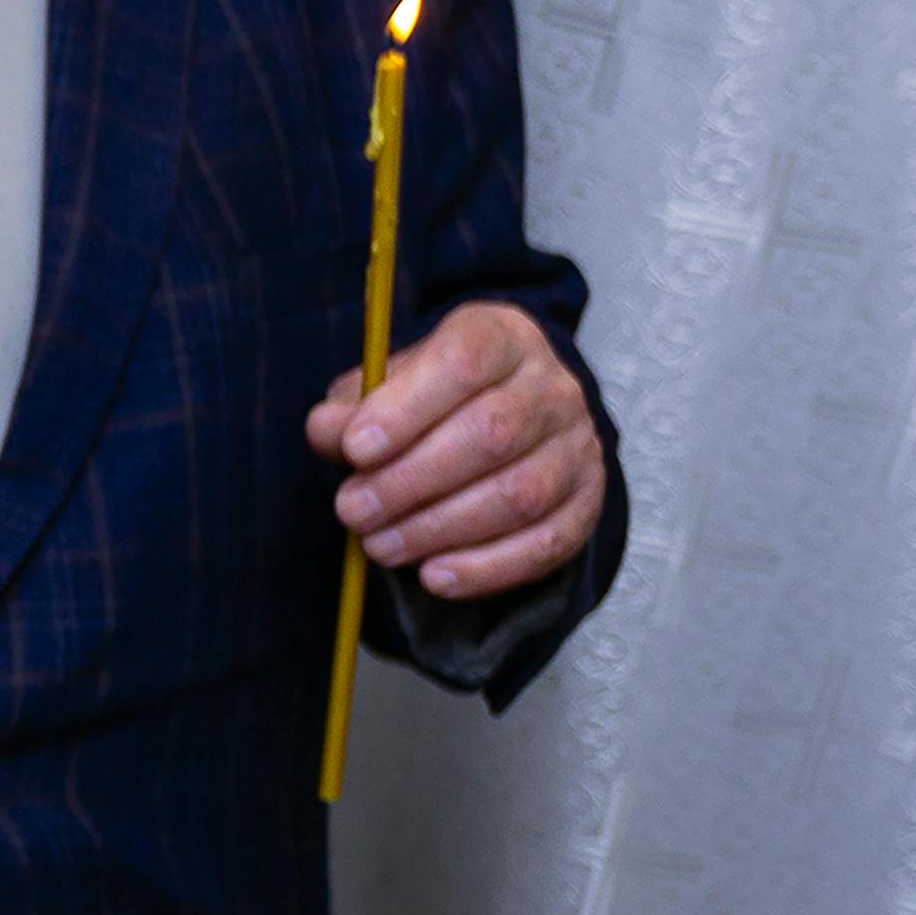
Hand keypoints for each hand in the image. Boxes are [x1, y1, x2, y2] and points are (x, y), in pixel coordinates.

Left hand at [311, 299, 605, 599]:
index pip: (464, 362)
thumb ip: (356, 405)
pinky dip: (488, 568)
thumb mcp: (390, 383)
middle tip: (352, 510)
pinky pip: (547, 543)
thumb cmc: (437, 398)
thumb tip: (327, 430)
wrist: (512, 412)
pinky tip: (435, 577)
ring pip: (520, 494)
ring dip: (440, 529)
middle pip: (493, 433)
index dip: (406, 408)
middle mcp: (552, 387)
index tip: (354, 449)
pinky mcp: (587, 502)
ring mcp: (578, 446)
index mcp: (503, 337)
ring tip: (380, 546)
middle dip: (412, 480)